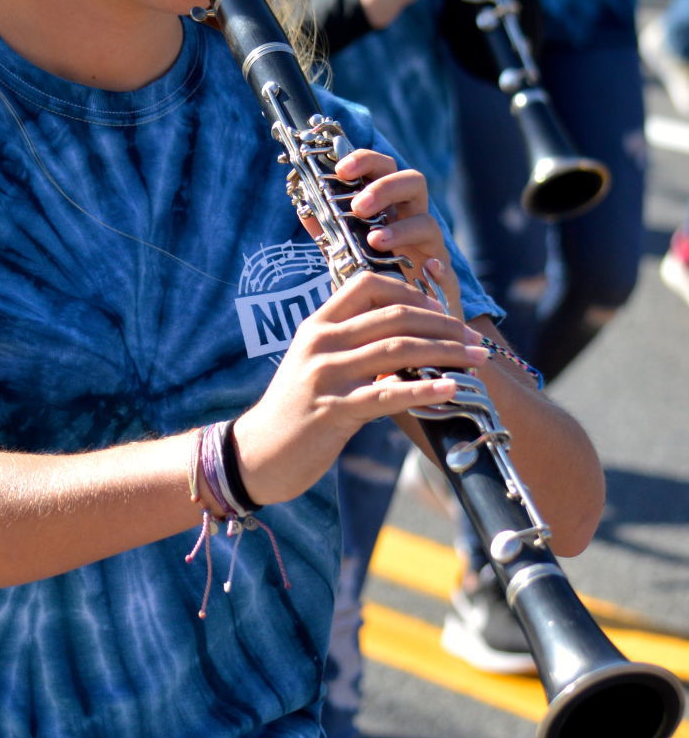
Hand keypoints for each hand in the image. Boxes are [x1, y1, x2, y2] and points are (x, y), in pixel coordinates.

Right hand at [232, 149, 482, 504]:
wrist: (259, 453)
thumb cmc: (297, 409)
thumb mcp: (319, 364)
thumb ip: (354, 346)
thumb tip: (410, 338)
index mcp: (318, 324)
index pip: (368, 284)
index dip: (411, 291)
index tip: (440, 309)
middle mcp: (321, 342)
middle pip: (394, 316)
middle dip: (443, 324)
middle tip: (475, 339)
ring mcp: (325, 374)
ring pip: (399, 350)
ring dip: (447, 352)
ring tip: (478, 360)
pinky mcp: (333, 410)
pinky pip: (389, 395)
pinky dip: (425, 389)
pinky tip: (451, 389)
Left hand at [338, 148, 462, 310]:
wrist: (405, 325)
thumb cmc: (376, 280)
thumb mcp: (347, 256)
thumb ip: (330, 233)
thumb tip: (305, 209)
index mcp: (390, 208)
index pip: (384, 170)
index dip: (366, 162)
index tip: (341, 170)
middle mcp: (413, 221)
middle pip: (412, 183)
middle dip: (384, 188)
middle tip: (358, 206)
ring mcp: (431, 250)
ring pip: (428, 224)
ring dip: (401, 229)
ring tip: (376, 241)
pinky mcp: (444, 284)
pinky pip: (449, 272)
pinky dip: (439, 269)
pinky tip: (428, 270)